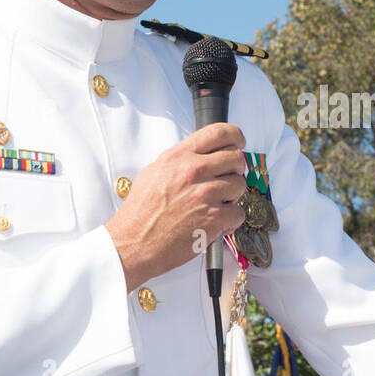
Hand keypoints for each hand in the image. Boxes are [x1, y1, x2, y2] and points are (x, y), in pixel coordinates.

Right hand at [104, 123, 248, 291]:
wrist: (134, 243)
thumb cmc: (140, 213)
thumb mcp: (154, 172)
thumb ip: (180, 160)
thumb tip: (201, 156)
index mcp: (179, 157)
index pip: (219, 132)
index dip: (235, 136)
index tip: (239, 142)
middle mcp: (193, 171)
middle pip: (235, 157)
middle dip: (236, 168)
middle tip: (228, 178)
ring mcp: (206, 194)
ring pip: (239, 185)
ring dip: (232, 196)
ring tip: (216, 204)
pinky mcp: (214, 218)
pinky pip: (238, 212)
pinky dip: (231, 220)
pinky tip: (217, 222)